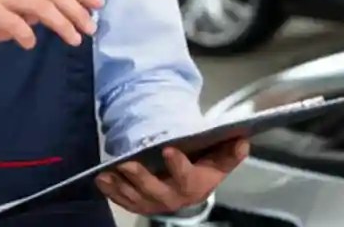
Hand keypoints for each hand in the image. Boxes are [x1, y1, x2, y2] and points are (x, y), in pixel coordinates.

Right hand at [0, 0, 102, 54]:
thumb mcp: (13, 11)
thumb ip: (35, 10)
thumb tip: (62, 15)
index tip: (98, 4)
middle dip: (76, 9)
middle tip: (90, 28)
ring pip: (40, 4)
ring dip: (61, 23)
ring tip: (73, 40)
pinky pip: (15, 22)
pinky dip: (27, 34)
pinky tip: (30, 45)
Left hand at [94, 138, 248, 215]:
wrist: (188, 185)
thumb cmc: (202, 166)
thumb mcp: (218, 159)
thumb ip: (229, 151)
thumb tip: (242, 140)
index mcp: (196, 186)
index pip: (187, 178)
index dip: (178, 165)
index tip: (168, 148)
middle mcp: (174, 198)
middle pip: (156, 191)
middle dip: (141, 178)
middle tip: (127, 163)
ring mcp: (154, 203)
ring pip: (136, 197)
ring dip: (121, 185)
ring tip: (108, 171)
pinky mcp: (138, 203)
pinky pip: (123, 200)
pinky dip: (111, 191)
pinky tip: (101, 179)